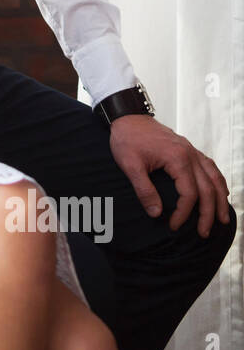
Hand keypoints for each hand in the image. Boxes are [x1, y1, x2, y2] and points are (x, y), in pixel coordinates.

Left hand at [108, 114, 231, 236]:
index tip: (174, 226)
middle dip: (208, 213)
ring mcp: (191, 151)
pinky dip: (218, 181)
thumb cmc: (127, 139)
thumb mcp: (130, 165)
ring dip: (220, 200)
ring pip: (214, 177)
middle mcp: (190, 154)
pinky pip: (210, 167)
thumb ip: (144, 190)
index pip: (189, 193)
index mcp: (177, 158)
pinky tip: (220, 192)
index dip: (184, 213)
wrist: (128, 116)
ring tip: (222, 219)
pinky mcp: (189, 149)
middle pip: (207, 189)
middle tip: (203, 233)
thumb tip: (157, 213)